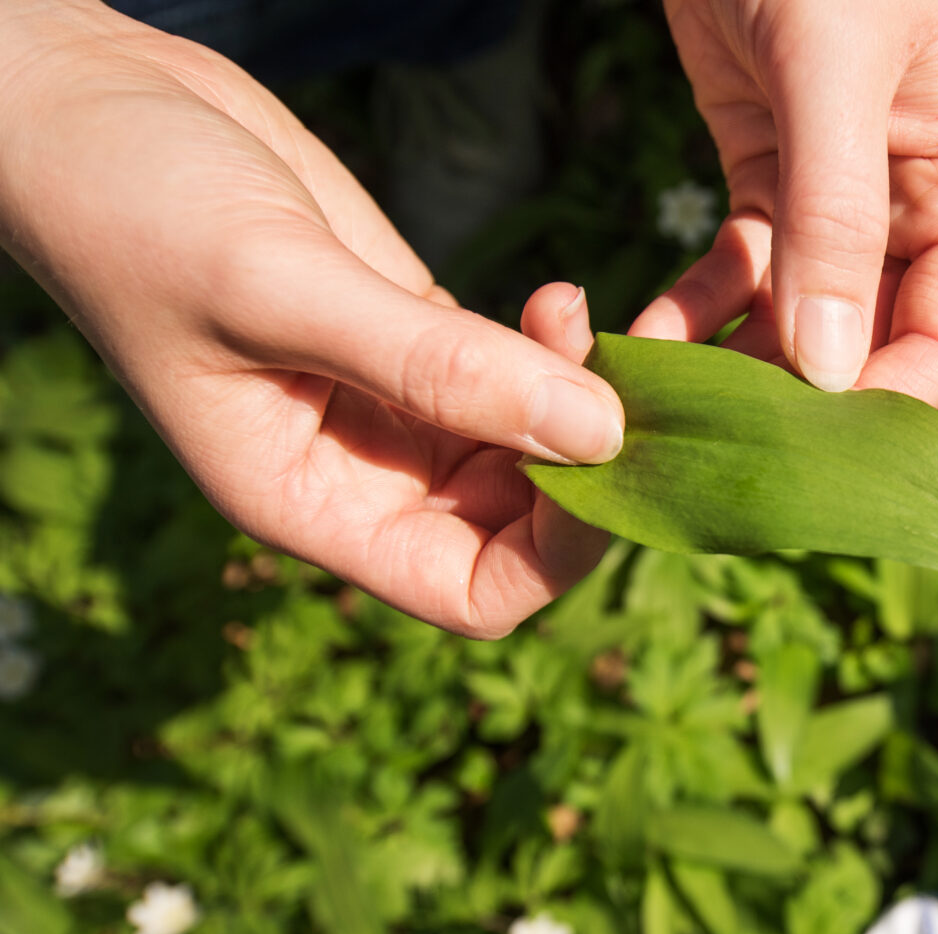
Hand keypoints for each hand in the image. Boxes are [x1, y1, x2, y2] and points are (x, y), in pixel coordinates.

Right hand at [0, 1, 622, 638]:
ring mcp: (392, 404)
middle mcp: (362, 472)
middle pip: (521, 526)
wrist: (85, 106)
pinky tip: (560, 297)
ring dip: (580, 398)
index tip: (604, 456)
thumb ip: (437, 365)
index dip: (557, 553)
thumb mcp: (282, 287)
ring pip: (531, 446)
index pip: (473, 592)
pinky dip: (556, 349)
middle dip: (585, 463)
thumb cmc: (135, 205)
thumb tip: (598, 432)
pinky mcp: (413, 333)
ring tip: (578, 314)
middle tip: (620, 373)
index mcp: (313, 503)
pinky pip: (516, 374)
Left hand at [635, 0, 937, 404]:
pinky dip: (694, 313)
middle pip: (871, 348)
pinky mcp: (765, 187)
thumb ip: (833, 211)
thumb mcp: (833, 67)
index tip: (810, 445)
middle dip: (803, 398)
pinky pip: (735, 276)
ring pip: (795, 326)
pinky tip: (648, 342)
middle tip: (729, 439)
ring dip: (738, 367)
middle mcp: (912, 214)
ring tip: (675, 400)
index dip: (888, 402)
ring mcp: (836, 208)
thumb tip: (831, 367)